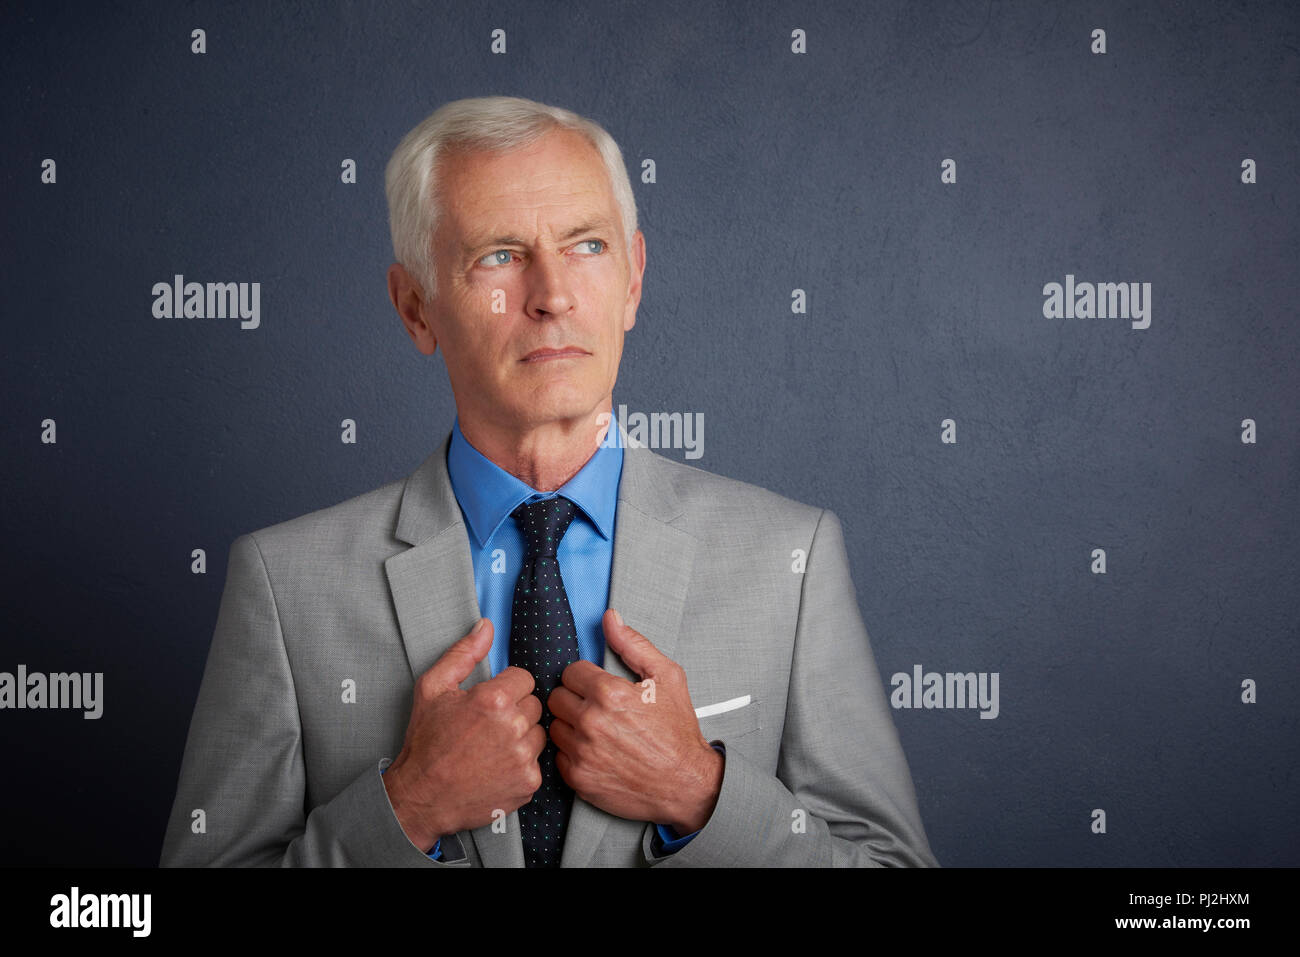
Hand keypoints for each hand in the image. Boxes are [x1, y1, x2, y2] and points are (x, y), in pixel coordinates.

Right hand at [383, 618, 545, 849]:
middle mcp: (514, 727)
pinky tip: (496, 767)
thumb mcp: (433, 688)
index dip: (505, 689)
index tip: (488, 704)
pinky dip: (521, 764)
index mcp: (494, 699)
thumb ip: (464, 653)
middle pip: (534, 705)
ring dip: (521, 737)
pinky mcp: (529, 782)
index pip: (524, 678)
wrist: (420, 796)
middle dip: (515, 711)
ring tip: (491, 747)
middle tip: (487, 726)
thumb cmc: (425, 742)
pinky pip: (537, 761)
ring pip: (538, 733)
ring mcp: (523, 757)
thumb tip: (486, 626)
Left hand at [548, 609, 723, 834]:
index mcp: (609, 693)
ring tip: (597, 731)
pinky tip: (595, 752)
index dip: (586, 678)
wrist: (686, 783)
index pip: (570, 672)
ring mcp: (583, 752)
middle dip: (574, 699)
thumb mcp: (666, 677)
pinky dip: (573, 753)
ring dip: (571, 726)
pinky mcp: (579, 779)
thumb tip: (610, 618)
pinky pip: (558, 756)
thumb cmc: (677, 730)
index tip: (600, 688)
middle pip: (556, 698)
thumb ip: (633, 644)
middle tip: (597, 709)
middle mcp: (591, 722)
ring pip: (554, 727)